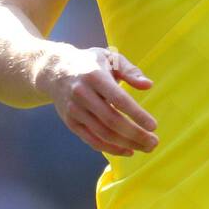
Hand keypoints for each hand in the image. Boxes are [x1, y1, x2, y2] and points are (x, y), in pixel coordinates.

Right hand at [40, 45, 158, 156]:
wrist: (54, 71)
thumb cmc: (90, 63)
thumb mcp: (110, 58)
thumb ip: (130, 71)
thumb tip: (148, 85)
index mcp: (95, 76)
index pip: (118, 99)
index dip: (136, 114)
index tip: (153, 126)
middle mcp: (82, 94)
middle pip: (111, 120)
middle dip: (135, 134)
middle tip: (154, 142)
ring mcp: (74, 110)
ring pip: (103, 134)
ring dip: (127, 144)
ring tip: (146, 147)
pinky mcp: (71, 123)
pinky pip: (92, 140)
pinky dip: (111, 149)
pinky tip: (128, 151)